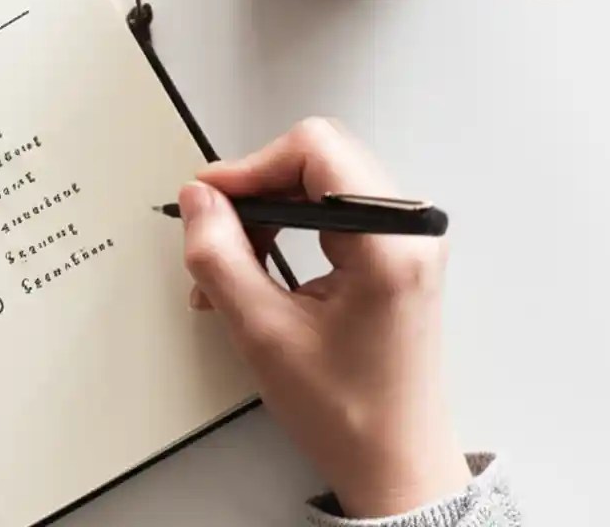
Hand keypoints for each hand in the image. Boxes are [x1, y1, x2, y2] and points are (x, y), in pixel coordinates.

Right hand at [181, 118, 471, 517]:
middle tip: (216, 233)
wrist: (394, 460)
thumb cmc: (348, 413)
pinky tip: (261, 266)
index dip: (251, 166)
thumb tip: (198, 200)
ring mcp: (408, 239)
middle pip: (319, 159)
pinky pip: (336, 209)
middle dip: (258, 190)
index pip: (315, 150)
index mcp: (391, 243)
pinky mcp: (397, 252)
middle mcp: (411, 230)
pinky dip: (290, 227)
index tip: (208, 199)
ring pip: (323, 182)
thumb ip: (221, 257)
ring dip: (270, 212)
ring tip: (234, 264)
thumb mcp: (263, 334)